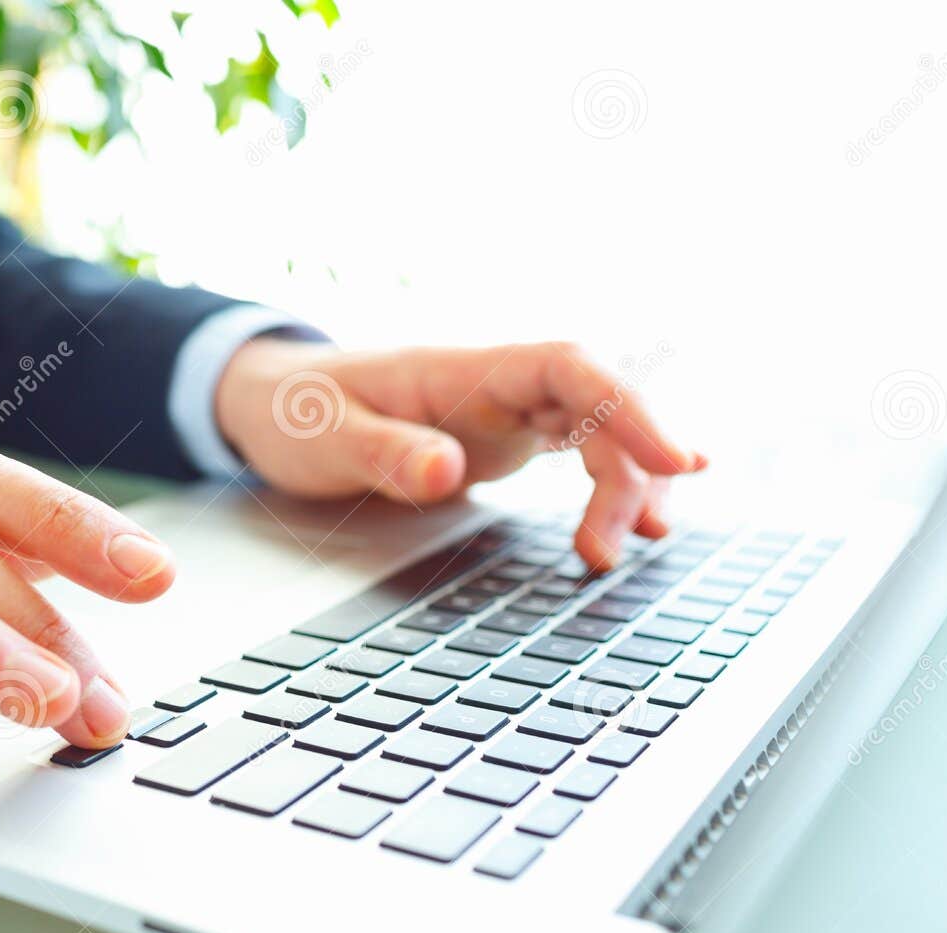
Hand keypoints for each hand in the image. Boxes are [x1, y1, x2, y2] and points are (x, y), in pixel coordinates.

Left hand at [214, 339, 706, 568]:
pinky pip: (579, 450)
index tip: (674, 459)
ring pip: (597, 433)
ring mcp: (505, 410)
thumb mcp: (322, 438)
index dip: (629, 406)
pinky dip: (612, 481)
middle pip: (597, 408)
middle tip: (608, 551)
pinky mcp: (503, 439)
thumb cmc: (295, 412)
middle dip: (625, 474)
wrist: (272, 403)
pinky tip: (642, 514)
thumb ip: (384, 453)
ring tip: (616, 551)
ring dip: (622, 487)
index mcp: (459, 370)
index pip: (568, 367)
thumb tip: (445, 471)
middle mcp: (495, 384)